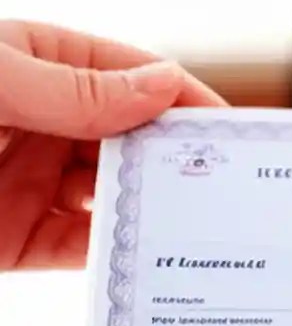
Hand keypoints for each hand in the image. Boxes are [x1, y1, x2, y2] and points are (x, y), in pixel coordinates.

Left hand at [0, 20, 228, 270]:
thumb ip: (77, 89)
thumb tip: (165, 85)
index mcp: (40, 65)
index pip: (133, 78)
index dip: (186, 102)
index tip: (235, 131)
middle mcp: (44, 123)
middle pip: (134, 141)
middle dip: (178, 161)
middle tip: (231, 185)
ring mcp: (31, 182)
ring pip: (116, 197)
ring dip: (155, 211)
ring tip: (201, 227)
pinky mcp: (16, 237)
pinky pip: (79, 248)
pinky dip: (116, 257)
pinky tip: (147, 260)